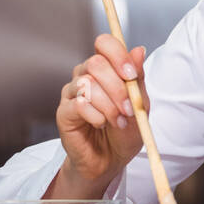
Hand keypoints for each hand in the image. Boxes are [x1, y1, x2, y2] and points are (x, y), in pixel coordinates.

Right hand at [55, 34, 150, 192]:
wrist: (112, 159)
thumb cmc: (126, 130)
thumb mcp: (140, 104)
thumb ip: (138, 78)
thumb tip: (139, 49)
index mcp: (105, 69)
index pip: (104, 43)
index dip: (118, 54)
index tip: (131, 74)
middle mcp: (85, 75)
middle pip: (96, 63)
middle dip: (117, 87)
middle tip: (129, 109)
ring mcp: (72, 93)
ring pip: (87, 84)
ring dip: (109, 105)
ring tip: (118, 121)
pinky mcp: (63, 111)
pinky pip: (78, 104)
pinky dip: (96, 116)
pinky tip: (101, 124)